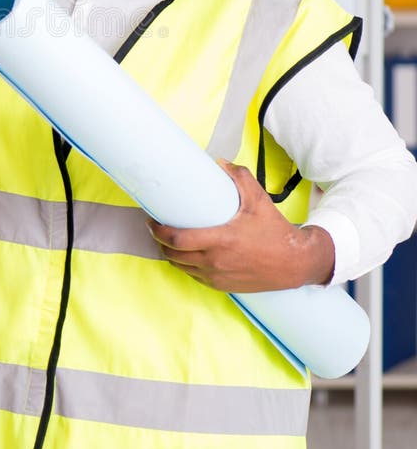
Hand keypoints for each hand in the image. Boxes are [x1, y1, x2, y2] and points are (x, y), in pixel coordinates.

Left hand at [146, 159, 334, 292]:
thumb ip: (239, 177)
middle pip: (173, 255)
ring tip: (168, 241)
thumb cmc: (275, 231)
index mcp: (220, 240)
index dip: (158, 231)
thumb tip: (219, 162)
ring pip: (181, 267)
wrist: (295, 263)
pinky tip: (185, 255)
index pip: (177, 239)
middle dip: (160, 242)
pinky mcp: (222, 286)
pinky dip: (186, 266)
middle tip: (157, 228)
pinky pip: (194, 276)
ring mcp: (218, 276)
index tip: (152, 221)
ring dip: (170, 255)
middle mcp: (215, 261)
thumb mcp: (258, 200)